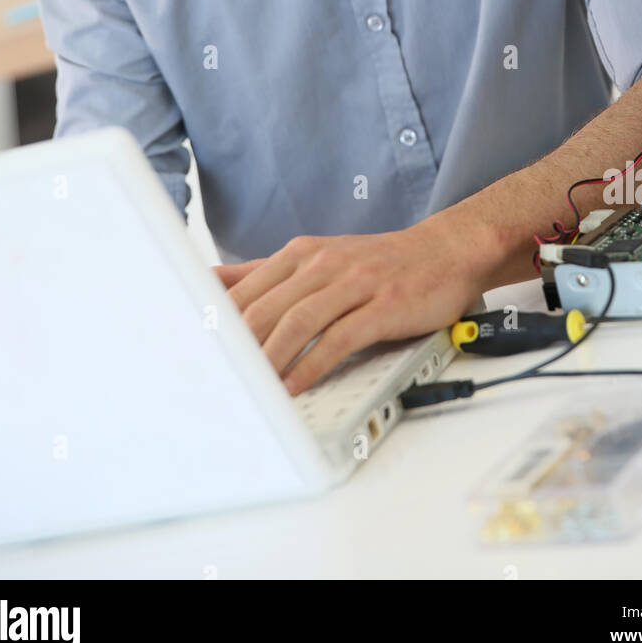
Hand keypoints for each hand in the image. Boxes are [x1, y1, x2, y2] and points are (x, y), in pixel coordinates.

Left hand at [211, 210, 492, 393]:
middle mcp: (322, 263)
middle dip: (237, 348)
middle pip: (265, 307)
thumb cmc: (378, 263)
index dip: (219, 326)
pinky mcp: (382, 306)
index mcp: (301, 253)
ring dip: (270, 360)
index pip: (246, 291)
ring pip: (298, 322)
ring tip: (251, 390)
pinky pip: (339, 338)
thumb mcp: (317, 257)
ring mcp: (353, 283)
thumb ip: (264, 272)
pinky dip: (313, 365)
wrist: (444, 252)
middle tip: (217, 381)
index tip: (197, 355)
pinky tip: (297, 386)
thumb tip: (209, 280)